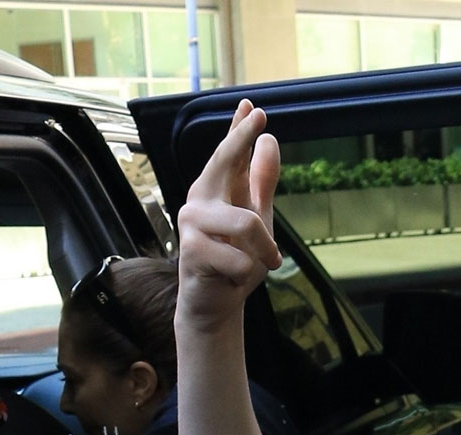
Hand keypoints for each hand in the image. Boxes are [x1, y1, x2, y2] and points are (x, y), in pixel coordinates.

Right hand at [176, 99, 282, 333]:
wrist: (217, 302)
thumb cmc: (236, 259)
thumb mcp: (257, 218)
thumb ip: (262, 182)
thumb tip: (269, 141)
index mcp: (218, 190)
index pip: (230, 154)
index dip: (239, 129)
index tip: (251, 106)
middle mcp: (200, 200)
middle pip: (224, 163)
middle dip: (240, 139)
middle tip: (260, 119)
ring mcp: (192, 224)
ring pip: (247, 224)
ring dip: (265, 250)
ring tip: (261, 262)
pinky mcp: (192, 251)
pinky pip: (243, 260)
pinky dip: (249, 272)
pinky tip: (232, 277)